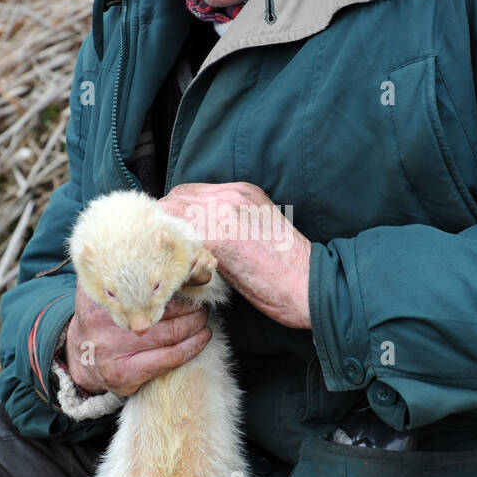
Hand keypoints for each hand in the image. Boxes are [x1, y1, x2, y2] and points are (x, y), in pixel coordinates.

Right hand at [65, 282, 211, 395]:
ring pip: (170, 333)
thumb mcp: (110, 289)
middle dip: (190, 304)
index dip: (175, 277)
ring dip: (195, 324)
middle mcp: (101, 321)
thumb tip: (174, 248)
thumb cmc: (105, 316)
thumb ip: (132, 270)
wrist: (80, 357)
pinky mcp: (123, 374)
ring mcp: (111, 350)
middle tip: (202, 301)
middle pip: (161, 307)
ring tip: (203, 317)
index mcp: (99, 293)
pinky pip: (169, 359)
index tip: (193, 272)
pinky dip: (192, 347)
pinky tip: (202, 337)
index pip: (144, 281)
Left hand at [158, 181, 311, 330]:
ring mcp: (224, 212)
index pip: (189, 192)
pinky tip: (183, 272)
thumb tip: (196, 235)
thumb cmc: (286, 268)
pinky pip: (180, 238)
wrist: (307, 286)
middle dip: (169, 224)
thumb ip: (229, 222)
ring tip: (174, 261)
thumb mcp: (259, 229)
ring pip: (173, 215)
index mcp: (242, 190)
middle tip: (170, 250)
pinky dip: (176, 253)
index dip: (178, 214)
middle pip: (177, 198)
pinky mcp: (220, 236)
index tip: (177, 236)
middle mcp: (231, 194)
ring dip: (169, 238)